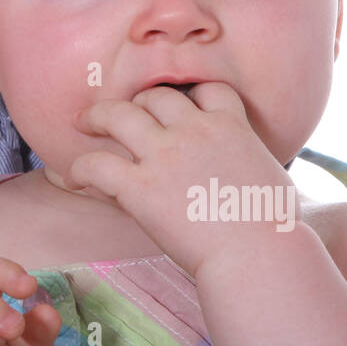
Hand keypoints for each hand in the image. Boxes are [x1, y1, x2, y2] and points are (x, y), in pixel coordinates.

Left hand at [67, 82, 299, 277]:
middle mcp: (195, 130)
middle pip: (156, 97)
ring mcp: (165, 155)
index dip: (190, 96)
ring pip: (117, 115)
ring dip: (97, 116)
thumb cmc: (273, 228)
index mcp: (231, 126)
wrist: (259, 255)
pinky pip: (96, 165)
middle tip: (122, 115)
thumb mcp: (270, 176)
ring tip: (82, 123)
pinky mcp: (140, 187)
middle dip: (138, 103)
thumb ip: (248, 159)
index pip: (207, 90)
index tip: (178, 107)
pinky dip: (80, 169)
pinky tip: (73, 177)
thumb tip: (245, 167)